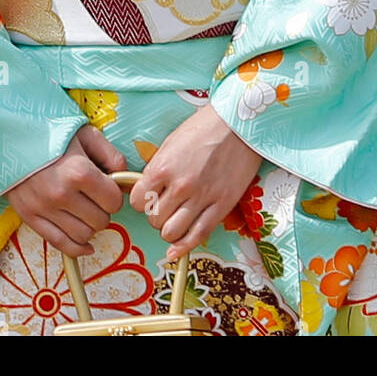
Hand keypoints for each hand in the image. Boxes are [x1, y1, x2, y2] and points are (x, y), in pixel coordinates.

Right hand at [9, 124, 126, 256]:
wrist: (10, 137)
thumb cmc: (51, 132)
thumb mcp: (86, 134)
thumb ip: (111, 155)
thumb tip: (125, 180)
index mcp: (79, 171)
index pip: (114, 201)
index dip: (115, 194)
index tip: (109, 187)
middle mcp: (62, 194)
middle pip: (101, 220)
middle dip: (103, 210)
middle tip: (95, 197)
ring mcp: (44, 208)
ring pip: (84, 235)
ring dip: (90, 226)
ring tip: (85, 210)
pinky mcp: (30, 217)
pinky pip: (60, 244)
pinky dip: (77, 248)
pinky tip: (85, 243)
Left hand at [129, 104, 261, 259]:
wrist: (239, 124)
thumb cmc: (204, 128)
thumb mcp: (171, 142)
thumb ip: (158, 168)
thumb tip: (145, 189)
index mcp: (163, 167)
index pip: (137, 200)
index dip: (140, 201)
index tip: (146, 198)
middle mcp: (180, 186)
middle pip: (154, 219)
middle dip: (155, 215)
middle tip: (163, 207)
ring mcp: (202, 198)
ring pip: (171, 232)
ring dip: (168, 230)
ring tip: (174, 220)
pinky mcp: (222, 206)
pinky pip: (198, 235)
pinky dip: (183, 247)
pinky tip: (175, 251)